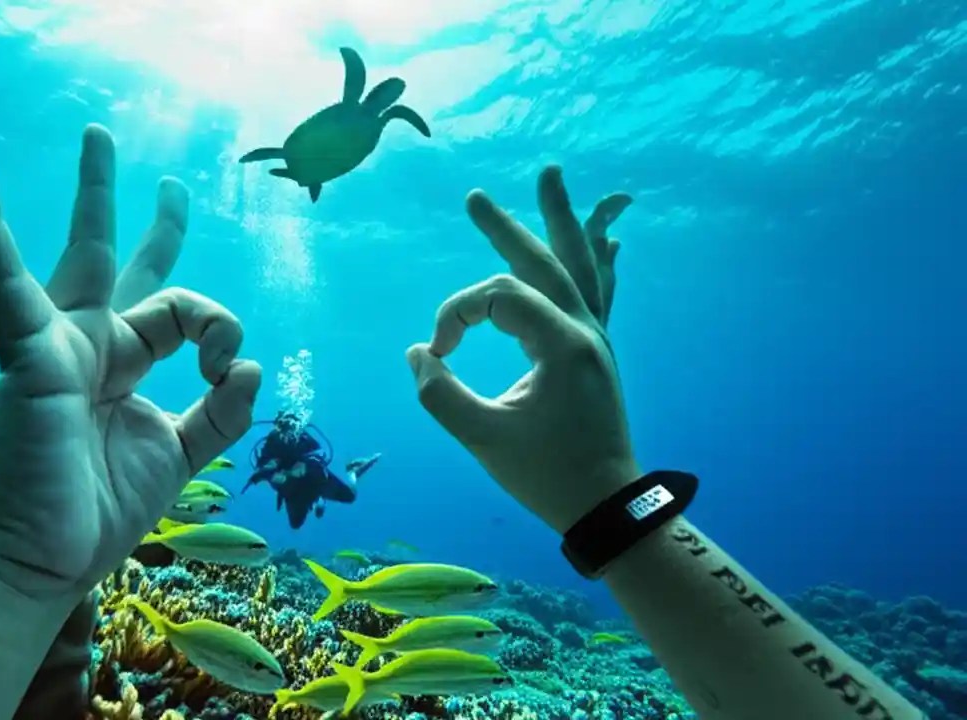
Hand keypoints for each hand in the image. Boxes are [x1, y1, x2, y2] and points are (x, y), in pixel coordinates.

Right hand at [0, 124, 260, 600]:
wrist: (34, 564)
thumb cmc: (91, 513)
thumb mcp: (177, 456)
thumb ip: (219, 412)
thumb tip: (250, 363)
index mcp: (124, 369)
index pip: (182, 315)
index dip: (219, 327)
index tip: (227, 372)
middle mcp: (92, 347)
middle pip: (130, 267)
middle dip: (157, 223)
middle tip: (172, 182)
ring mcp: (58, 346)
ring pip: (82, 255)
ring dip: (94, 194)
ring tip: (99, 134)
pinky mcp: (27, 354)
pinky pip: (1, 279)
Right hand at [407, 167, 635, 532]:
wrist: (606, 505)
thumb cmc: (545, 474)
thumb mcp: (483, 439)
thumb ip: (441, 394)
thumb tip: (419, 354)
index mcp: (561, 344)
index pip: (498, 297)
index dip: (456, 315)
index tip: (436, 353)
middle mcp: (584, 330)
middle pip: (544, 261)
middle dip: (507, 228)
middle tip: (475, 197)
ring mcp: (596, 339)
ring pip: (579, 267)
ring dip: (561, 224)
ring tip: (552, 179)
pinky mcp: (596, 353)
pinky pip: (599, 293)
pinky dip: (597, 262)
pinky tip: (608, 240)